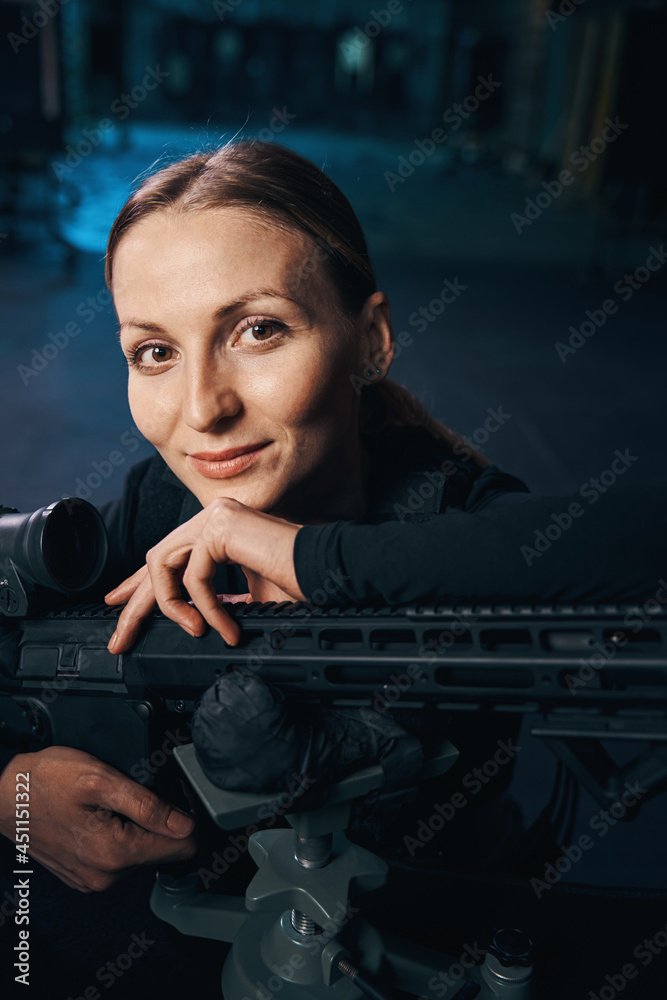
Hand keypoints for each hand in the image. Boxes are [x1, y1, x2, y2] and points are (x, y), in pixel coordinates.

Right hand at [0, 747, 196, 892]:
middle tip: (138, 793)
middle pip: (163, 851)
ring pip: (141, 854)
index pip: (183, 848)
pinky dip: (119, 836)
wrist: (4, 797)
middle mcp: (107, 876)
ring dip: (138, 828)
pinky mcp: (85, 875)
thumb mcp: (101, 780)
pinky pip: (120, 858)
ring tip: (114, 803)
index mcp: (116, 853)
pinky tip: (102, 816)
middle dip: (160, 822)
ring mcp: (94, 879)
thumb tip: (185, 824)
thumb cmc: (45, 782)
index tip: (177, 798)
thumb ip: (148, 805)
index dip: (187, 818)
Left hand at [105, 497, 305, 653]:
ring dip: (172, 606)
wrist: (329, 573)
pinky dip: (205, 607)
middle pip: (156, 558)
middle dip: (135, 602)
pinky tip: (222, 627)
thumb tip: (199, 619)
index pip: (169, 554)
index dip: (139, 582)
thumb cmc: (302, 583)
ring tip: (195, 631)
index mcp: (221, 530)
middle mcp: (214, 517)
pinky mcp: (222, 527)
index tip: (119, 605)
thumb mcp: (252, 596)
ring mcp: (216, 518)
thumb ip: (222, 600)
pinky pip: (194, 575)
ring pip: (163, 564)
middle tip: (120, 637)